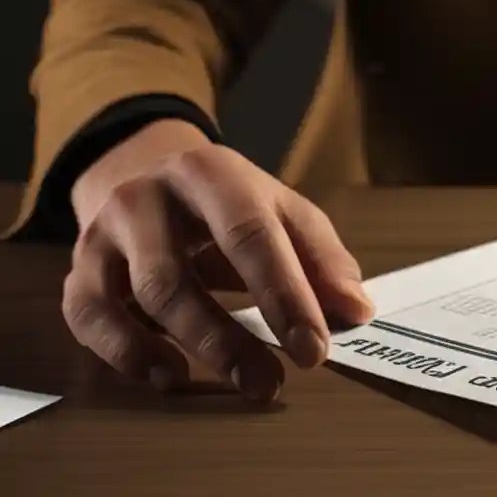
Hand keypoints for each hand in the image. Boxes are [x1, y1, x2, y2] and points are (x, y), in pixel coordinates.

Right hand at [63, 120, 373, 401]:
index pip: (251, 236)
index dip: (284, 296)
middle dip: (230, 339)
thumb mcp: (285, 214)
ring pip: (141, 299)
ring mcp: (106, 232)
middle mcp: (150, 196)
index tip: (313, 350)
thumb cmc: (233, 206)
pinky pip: (90, 317)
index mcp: (213, 173)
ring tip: (240, 383)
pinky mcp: (80, 267)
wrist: (149, 174)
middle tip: (272, 383)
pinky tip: (169, 376)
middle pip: (181, 276)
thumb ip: (323, 260)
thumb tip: (355, 311)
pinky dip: (127, 353)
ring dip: (193, 349)